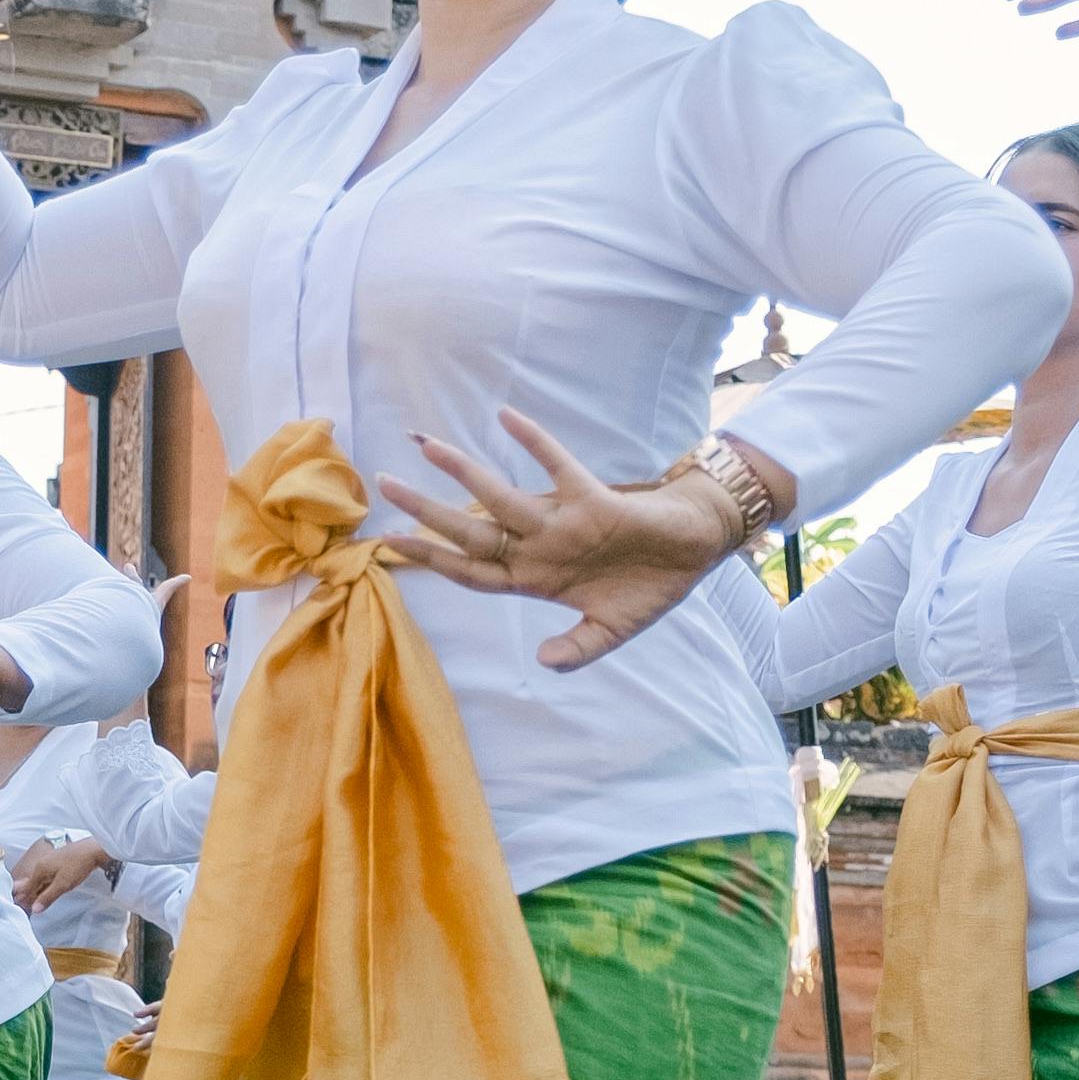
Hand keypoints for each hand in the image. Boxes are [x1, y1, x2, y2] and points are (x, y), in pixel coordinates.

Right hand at [7, 833, 118, 921]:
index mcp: (40, 869)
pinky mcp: (57, 864)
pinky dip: (43, 885)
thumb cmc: (78, 865)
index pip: (27, 888)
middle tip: (21, 905)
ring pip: (39, 880)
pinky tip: (43, 890)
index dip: (23, 898)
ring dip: (35, 891)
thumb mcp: (62, 884)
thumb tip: (35, 909)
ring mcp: (49, 863)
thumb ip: (48, 897)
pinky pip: (46, 877)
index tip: (19, 907)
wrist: (93, 850)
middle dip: (27, 895)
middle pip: (31, 883)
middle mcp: (42, 865)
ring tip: (30, 901)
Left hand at [377, 413, 767, 672]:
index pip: (470, 570)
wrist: (695, 549)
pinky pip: (559, 467)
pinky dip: (535, 442)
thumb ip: (577, 648)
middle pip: (471, 529)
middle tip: (383, 483)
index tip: (389, 545)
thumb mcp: (612, 630)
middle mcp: (539, 547)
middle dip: (426, 511)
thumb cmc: (649, 584)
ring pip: (501, 496)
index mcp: (535, 578)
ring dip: (463, 472)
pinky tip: (507, 417)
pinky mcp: (593, 501)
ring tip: (425, 445)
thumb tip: (544, 662)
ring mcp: (562, 522)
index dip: (431, 559)